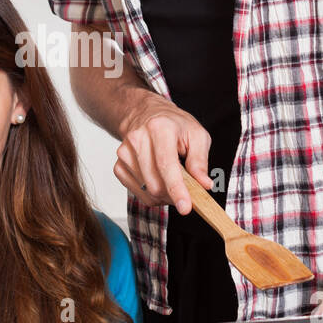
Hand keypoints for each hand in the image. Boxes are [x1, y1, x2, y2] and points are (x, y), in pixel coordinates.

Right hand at [115, 91, 212, 215]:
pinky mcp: (118, 165)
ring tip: (172, 181)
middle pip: (155, 184)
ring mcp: (124, 153)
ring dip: (164, 195)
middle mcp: (138, 140)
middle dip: (174, 195)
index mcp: (160, 129)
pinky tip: (158, 181)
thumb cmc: (173, 125)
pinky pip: (136, 193)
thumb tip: (204, 185)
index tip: (185, 207)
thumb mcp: (196, 135)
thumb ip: (200, 161)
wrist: (145, 114)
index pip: (166, 165)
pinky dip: (151, 194)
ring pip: (146, 192)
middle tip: (186, 189)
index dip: (177, 189)